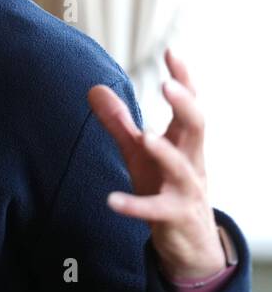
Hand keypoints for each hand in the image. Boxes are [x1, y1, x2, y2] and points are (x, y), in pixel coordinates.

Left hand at [87, 48, 227, 280]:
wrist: (188, 239)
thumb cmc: (164, 185)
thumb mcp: (139, 151)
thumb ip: (118, 121)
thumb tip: (94, 87)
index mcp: (183, 141)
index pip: (188, 105)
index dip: (183, 79)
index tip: (172, 52)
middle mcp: (190, 161)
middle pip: (197, 128)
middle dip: (186, 106)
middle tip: (168, 85)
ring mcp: (185, 189)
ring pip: (183, 168)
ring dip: (166, 152)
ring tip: (146, 136)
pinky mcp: (174, 216)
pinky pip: (156, 210)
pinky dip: (135, 205)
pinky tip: (112, 200)